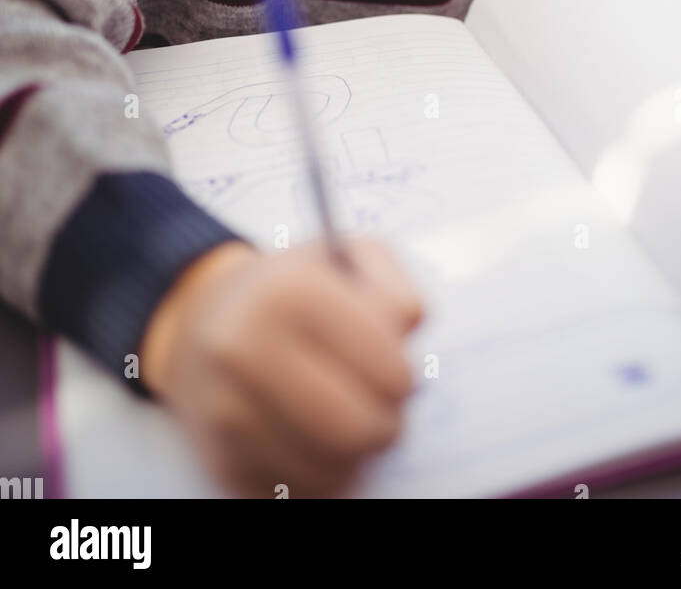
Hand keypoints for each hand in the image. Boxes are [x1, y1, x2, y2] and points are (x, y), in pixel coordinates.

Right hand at [138, 235, 424, 497]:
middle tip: (383, 406)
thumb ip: (396, 289)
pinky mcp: (223, 463)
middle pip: (360, 430)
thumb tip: (407, 336)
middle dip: (386, 423)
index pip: (385, 368)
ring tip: (347, 417)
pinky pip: (302, 492)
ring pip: (334, 470)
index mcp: (287, 293)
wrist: (202, 325)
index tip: (396, 370)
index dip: (404, 377)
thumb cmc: (292, 290)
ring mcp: (229, 413)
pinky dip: (322, 474)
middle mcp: (247, 351)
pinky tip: (315, 439)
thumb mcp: (348, 258)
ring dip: (357, 453)